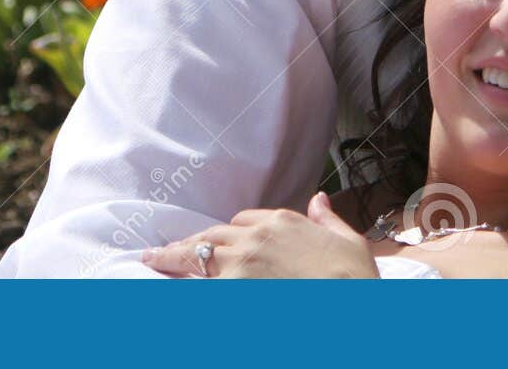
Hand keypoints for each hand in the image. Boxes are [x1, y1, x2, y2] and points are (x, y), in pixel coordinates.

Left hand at [140, 192, 378, 278]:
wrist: (350, 307)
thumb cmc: (354, 281)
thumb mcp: (349, 241)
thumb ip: (328, 219)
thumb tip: (320, 200)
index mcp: (284, 221)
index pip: (245, 220)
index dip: (232, 233)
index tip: (222, 242)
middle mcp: (257, 237)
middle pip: (215, 234)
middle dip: (193, 242)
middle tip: (168, 249)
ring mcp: (242, 263)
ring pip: (199, 253)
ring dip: (175, 256)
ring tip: (154, 259)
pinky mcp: (231, 289)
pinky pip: (198, 284)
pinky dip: (180, 284)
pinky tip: (164, 284)